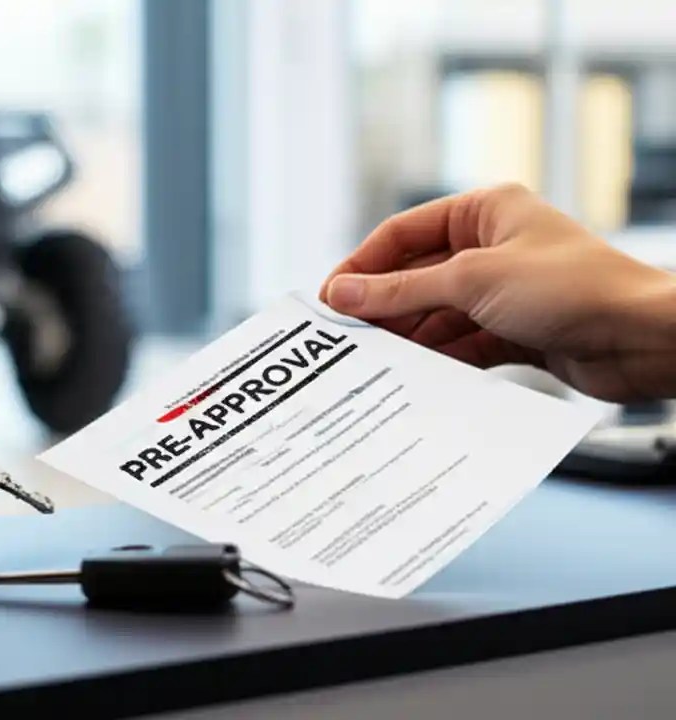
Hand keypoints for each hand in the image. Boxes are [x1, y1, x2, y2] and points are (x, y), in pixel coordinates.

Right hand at [319, 183, 675, 401]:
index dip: (363, 265)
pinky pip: (460, 344)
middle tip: (345, 336)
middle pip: (416, 276)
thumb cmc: (576, 289)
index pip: (402, 233)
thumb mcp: (472, 280)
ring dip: (408, 336)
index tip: (331, 299)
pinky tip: (413, 374)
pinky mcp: (515, 331)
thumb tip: (345, 293)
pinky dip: (437, 358)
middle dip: (383, 306)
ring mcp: (503, 291)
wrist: (643, 339)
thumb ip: (402, 290)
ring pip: (436, 313)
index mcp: (485, 211)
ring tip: (372, 360)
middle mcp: (492, 247)